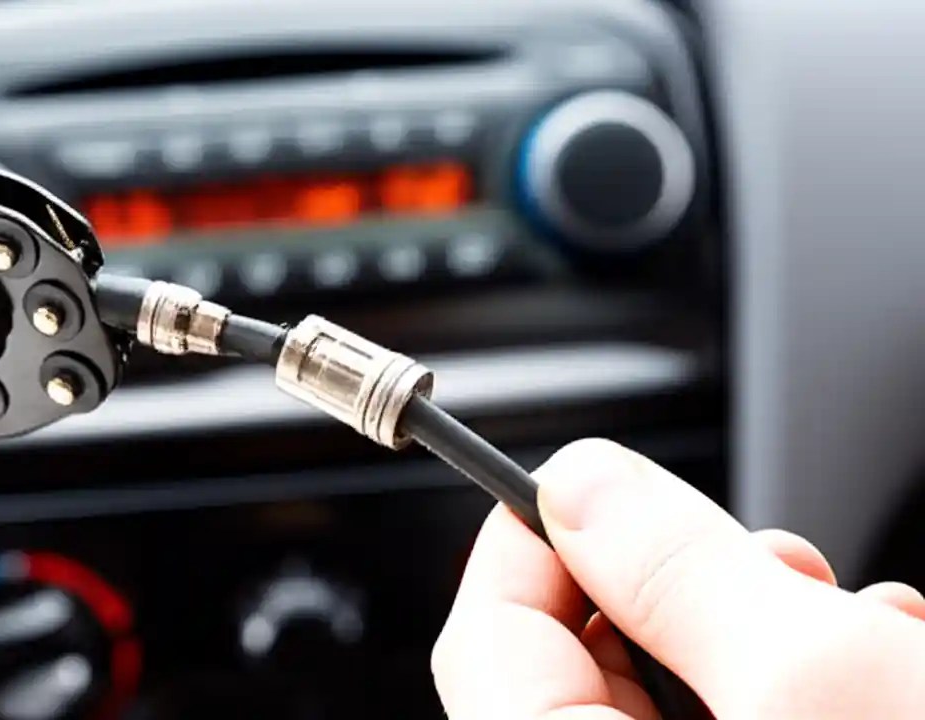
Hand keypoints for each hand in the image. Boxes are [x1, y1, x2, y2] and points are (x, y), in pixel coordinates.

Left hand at [432, 439, 924, 718]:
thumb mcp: (810, 676)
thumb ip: (679, 568)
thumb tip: (582, 481)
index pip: (485, 638)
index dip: (534, 535)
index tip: (598, 481)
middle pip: (585, 655)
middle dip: (683, 583)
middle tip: (770, 561)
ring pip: (678, 686)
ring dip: (763, 629)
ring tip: (858, 621)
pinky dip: (800, 683)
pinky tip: (884, 661)